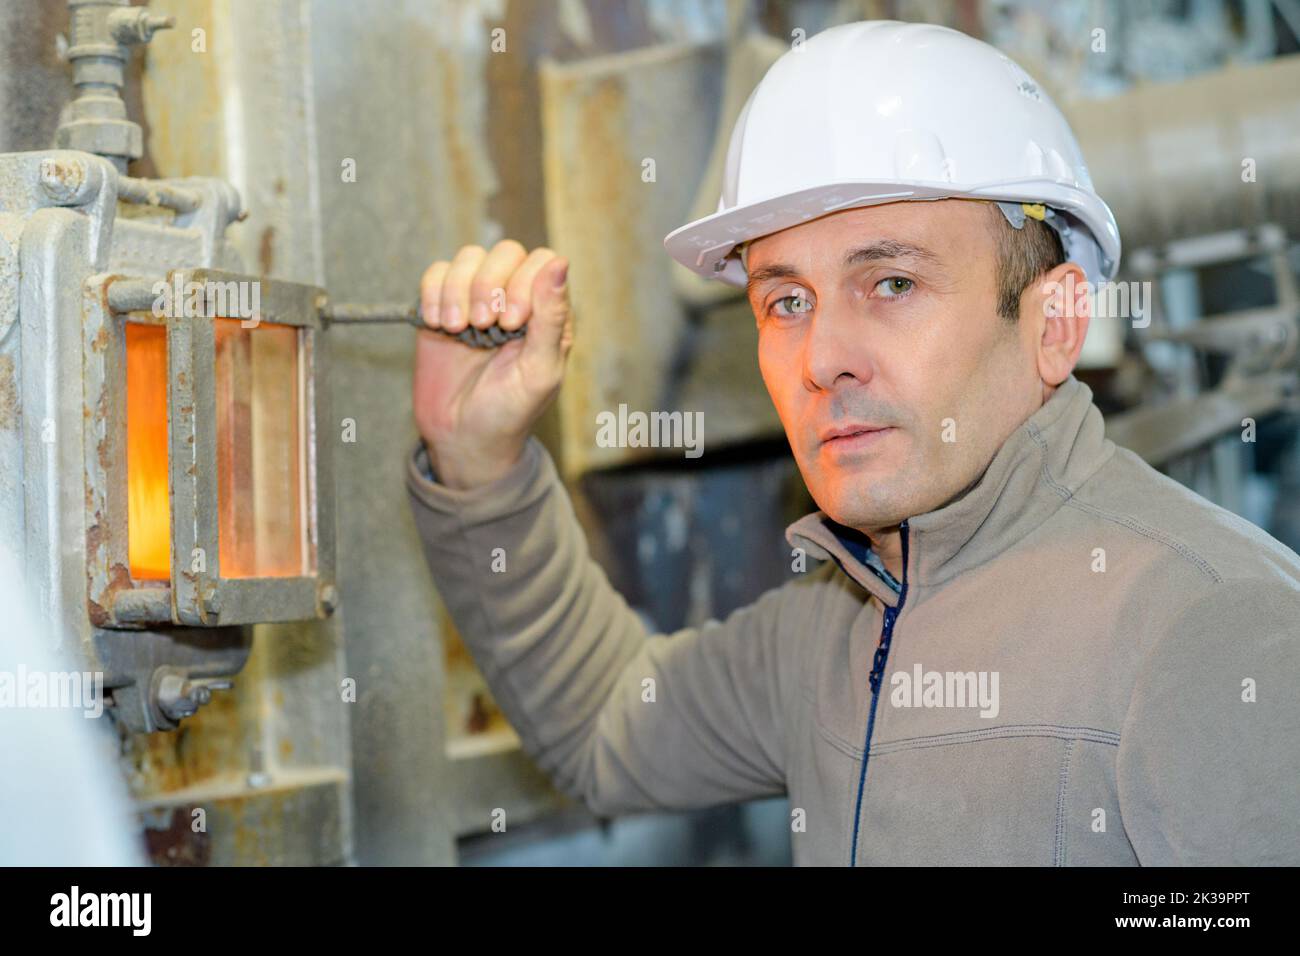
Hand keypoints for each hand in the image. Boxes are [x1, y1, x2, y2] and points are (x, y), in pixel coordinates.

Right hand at [413, 240, 571, 488]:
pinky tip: (438, 325)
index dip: (524, 282)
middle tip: (482, 326)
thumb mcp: (539, 371)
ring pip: (468, 258)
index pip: (541, 262)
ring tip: (457, 329)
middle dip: (489, 285)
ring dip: (458, 290)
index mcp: (548, 313)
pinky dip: (433, 293)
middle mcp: (514, 298)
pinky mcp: (443, 305)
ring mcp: (477, 299)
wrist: (463, 438)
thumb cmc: (510, 411)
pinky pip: (435, 273)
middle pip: (505, 252)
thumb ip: (551, 317)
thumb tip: (561, 262)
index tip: (511, 325)